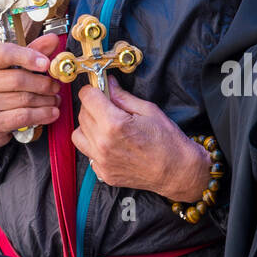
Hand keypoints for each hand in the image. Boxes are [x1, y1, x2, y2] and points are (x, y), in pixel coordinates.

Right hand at [0, 32, 62, 158]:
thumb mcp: (9, 69)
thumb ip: (30, 52)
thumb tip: (52, 39)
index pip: (3, 54)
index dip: (27, 56)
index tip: (46, 63)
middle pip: (18, 79)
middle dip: (43, 83)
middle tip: (55, 86)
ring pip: (24, 98)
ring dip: (46, 100)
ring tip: (54, 99)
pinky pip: (24, 116)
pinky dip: (43, 114)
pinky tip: (51, 112)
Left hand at [72, 79, 208, 199]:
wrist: (178, 172)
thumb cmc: (168, 141)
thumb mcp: (148, 110)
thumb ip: (122, 96)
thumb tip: (108, 84)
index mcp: (114, 124)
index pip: (87, 97)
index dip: (93, 89)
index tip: (99, 90)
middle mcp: (103, 143)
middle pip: (82, 114)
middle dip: (93, 106)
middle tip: (108, 106)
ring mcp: (102, 161)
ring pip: (78, 134)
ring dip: (89, 126)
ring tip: (106, 125)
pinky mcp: (103, 173)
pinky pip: (88, 153)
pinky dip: (94, 145)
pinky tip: (111, 143)